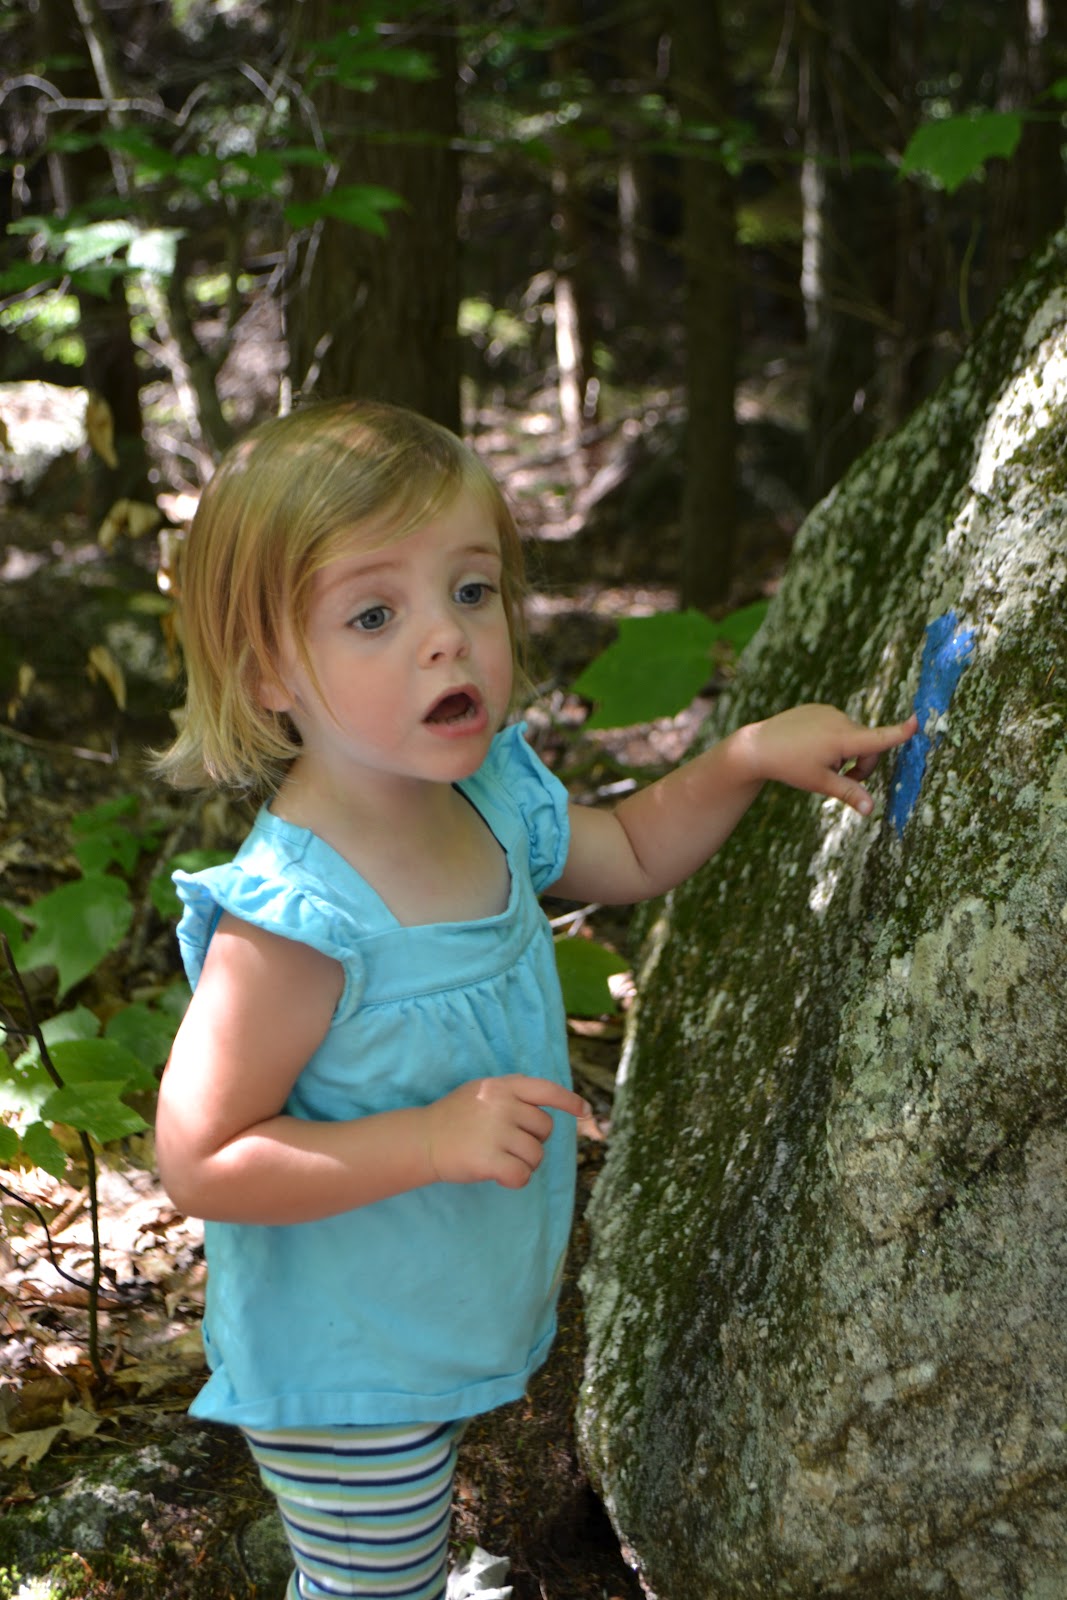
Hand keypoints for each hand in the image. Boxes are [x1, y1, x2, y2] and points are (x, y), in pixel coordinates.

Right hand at [423, 1074, 591, 1189]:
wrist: (423, 1139)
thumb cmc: (455, 1116)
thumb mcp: (482, 1090)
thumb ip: (513, 1093)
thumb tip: (551, 1104)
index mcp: (503, 1086)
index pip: (546, 1090)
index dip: (570, 1101)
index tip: (585, 1112)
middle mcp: (502, 1105)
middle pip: (545, 1128)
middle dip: (533, 1140)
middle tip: (509, 1144)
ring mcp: (496, 1132)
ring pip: (537, 1155)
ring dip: (524, 1162)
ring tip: (500, 1158)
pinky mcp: (489, 1160)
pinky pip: (523, 1175)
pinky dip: (517, 1180)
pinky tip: (501, 1175)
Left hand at [743, 705, 917, 815]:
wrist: (758, 746)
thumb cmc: (790, 767)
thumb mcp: (820, 783)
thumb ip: (849, 794)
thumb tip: (871, 810)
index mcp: (842, 739)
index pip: (879, 738)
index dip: (900, 732)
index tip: (917, 721)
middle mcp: (839, 720)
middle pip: (867, 745)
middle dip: (862, 764)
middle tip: (844, 780)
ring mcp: (829, 712)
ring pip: (852, 736)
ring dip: (846, 753)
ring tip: (819, 762)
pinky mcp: (819, 708)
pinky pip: (837, 726)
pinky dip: (834, 740)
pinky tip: (810, 748)